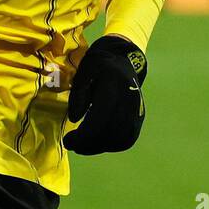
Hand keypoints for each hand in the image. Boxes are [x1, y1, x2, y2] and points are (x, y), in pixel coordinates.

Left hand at [64, 35, 147, 154]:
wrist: (125, 61)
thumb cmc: (101, 65)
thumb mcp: (84, 70)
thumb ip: (78, 93)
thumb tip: (75, 118)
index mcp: (114, 85)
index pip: (100, 119)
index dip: (83, 136)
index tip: (68, 140)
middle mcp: (129, 99)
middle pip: (109, 133)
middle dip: (87, 144)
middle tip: (72, 144)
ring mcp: (138, 110)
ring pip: (119, 140)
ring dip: (98, 147)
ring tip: (82, 145)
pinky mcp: (140, 118)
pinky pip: (126, 140)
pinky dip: (110, 145)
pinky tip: (96, 142)